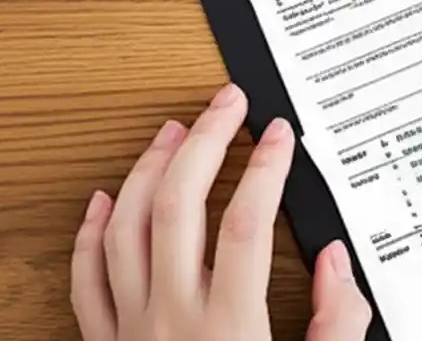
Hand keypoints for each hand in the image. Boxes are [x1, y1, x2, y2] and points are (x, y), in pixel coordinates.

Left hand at [70, 84, 371, 340]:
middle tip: (227, 103)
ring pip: (126, 228)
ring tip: (174, 131)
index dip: (264, 168)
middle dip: (205, 142)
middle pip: (178, 206)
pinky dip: (91, 232)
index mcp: (228, 327)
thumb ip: (335, 324)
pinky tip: (104, 199)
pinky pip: (86, 278)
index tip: (280, 134)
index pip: (244, 223)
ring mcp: (131, 330)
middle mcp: (172, 319)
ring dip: (149, 170)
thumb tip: (334, 260)